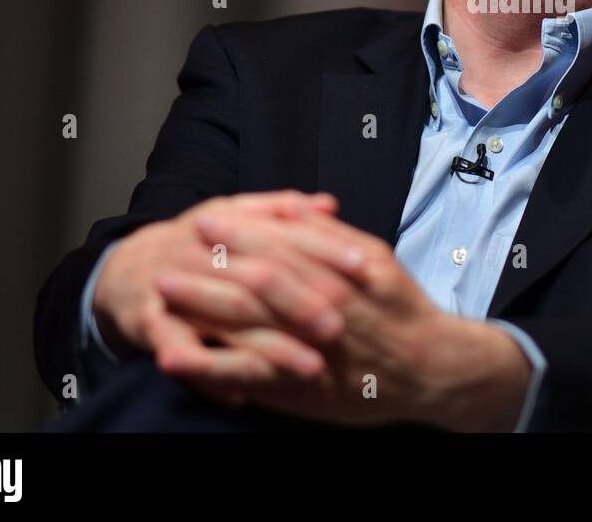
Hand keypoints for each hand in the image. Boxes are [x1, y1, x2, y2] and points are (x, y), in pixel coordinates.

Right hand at [91, 190, 349, 400]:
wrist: (126, 271)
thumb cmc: (196, 244)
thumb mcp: (235, 217)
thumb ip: (282, 210)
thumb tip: (329, 203)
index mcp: (229, 219)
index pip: (285, 231)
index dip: (325, 247)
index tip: (365, 266)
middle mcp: (203, 250)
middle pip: (258, 276)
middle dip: (301, 303)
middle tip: (341, 327)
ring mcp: (175, 288)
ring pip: (228, 319)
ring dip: (269, 347)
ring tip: (311, 369)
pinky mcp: (151, 325)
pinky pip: (184, 354)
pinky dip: (212, 377)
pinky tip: (243, 396)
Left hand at [159, 208, 532, 430]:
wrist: (429, 369)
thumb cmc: (401, 310)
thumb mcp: (376, 258)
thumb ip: (333, 235)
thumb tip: (295, 207)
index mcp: (340, 271)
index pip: (281, 243)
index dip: (241, 230)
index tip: (208, 217)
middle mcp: (322, 306)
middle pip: (256, 279)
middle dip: (211, 261)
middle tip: (172, 245)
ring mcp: (309, 346)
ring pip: (247, 322)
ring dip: (200, 304)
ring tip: (161, 291)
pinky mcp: (298, 384)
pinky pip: (247, 374)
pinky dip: (209, 366)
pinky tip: (176, 357)